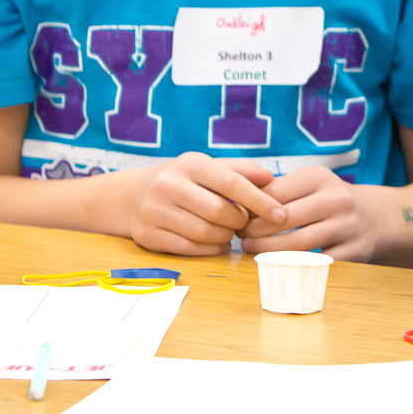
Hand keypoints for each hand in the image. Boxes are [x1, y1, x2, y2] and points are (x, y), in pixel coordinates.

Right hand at [121, 153, 285, 255]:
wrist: (132, 196)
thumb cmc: (183, 180)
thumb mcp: (208, 168)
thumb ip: (240, 170)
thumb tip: (270, 177)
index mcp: (189, 164)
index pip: (231, 183)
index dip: (259, 200)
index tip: (280, 213)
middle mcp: (168, 185)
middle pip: (219, 212)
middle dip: (238, 221)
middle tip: (243, 222)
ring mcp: (155, 211)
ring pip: (205, 233)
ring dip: (225, 237)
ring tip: (228, 231)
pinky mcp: (148, 235)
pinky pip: (190, 249)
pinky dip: (210, 250)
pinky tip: (214, 243)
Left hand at [240, 165, 378, 261]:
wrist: (375, 216)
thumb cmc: (329, 199)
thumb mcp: (310, 183)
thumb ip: (278, 188)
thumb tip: (238, 198)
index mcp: (320, 177)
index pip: (275, 193)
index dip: (252, 207)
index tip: (238, 216)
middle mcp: (336, 199)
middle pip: (284, 219)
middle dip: (256, 230)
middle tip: (241, 236)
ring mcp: (346, 226)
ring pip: (297, 245)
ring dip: (268, 251)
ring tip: (251, 250)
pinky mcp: (353, 251)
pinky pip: (315, 264)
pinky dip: (292, 266)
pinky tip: (276, 265)